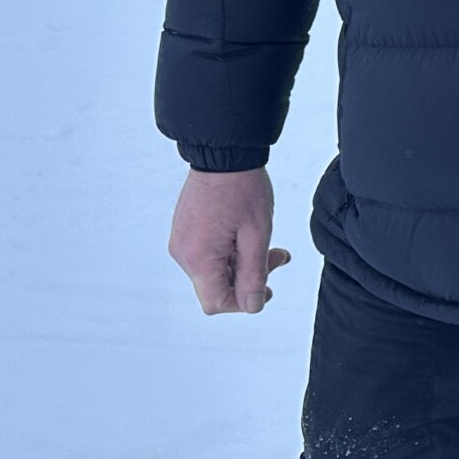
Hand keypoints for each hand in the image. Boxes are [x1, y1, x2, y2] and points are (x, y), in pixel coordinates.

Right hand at [169, 165, 291, 313]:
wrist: (224, 153)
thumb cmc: (242, 188)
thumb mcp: (257, 233)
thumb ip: (254, 273)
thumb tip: (252, 306)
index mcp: (198, 258)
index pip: (216, 302)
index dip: (244, 302)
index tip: (267, 286)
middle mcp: (183, 253)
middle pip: (216, 286)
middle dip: (249, 278)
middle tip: (277, 257)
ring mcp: (181, 241)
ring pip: (214, 270)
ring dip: (242, 263)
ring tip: (267, 242)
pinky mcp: (185, 230)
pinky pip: (207, 254)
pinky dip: (229, 251)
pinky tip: (247, 234)